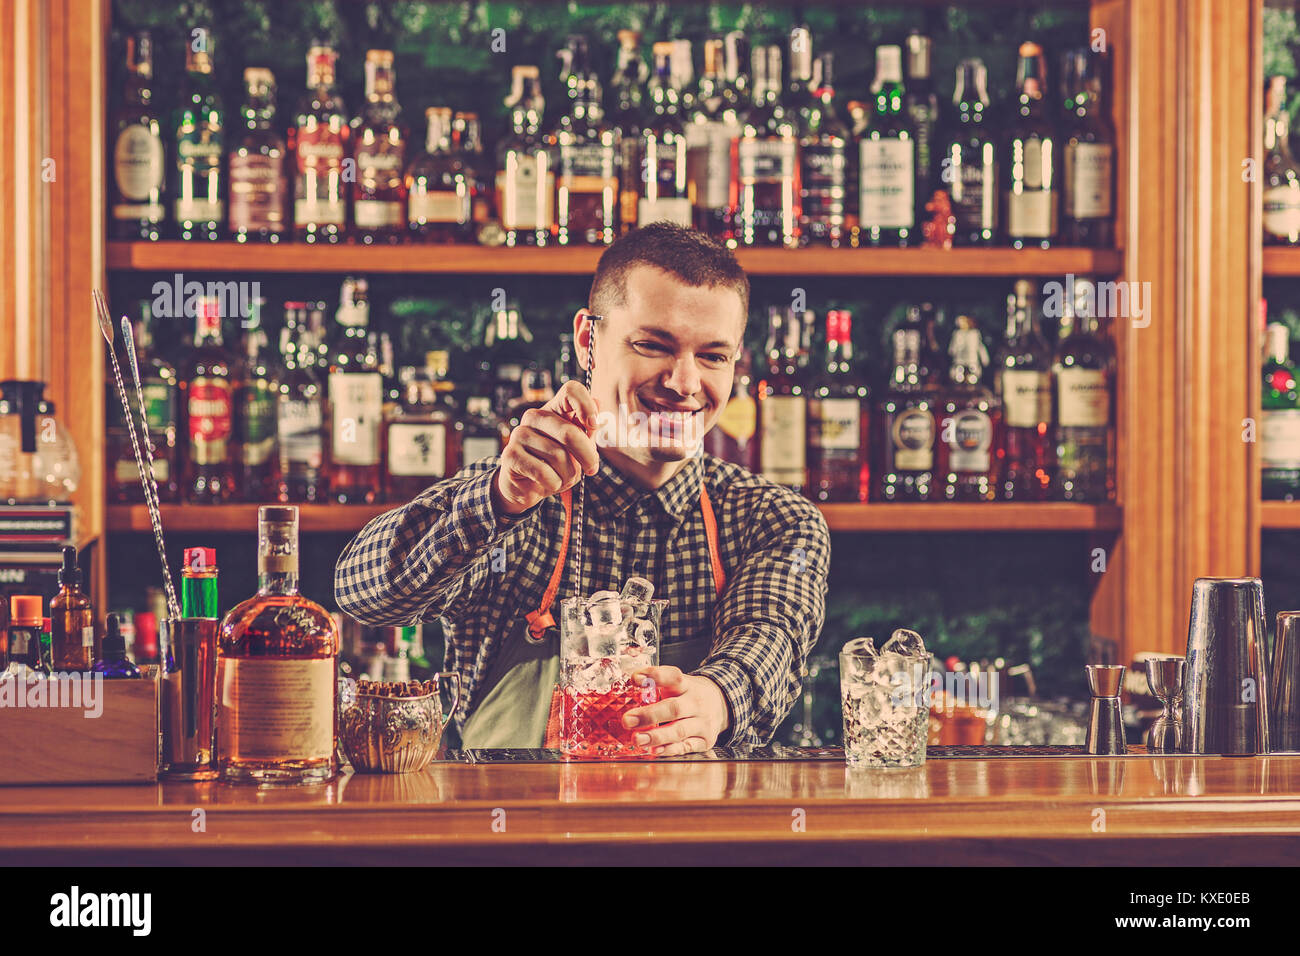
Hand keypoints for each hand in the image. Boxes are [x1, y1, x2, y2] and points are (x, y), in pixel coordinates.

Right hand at [492, 380, 600, 515]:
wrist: (528, 488)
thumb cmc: (555, 465)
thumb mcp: (576, 448)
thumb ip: (587, 428)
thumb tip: (598, 401)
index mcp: (553, 410)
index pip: (571, 390)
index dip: (586, 405)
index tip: (593, 425)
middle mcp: (534, 417)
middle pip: (569, 432)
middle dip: (587, 456)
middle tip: (591, 469)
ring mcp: (519, 434)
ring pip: (558, 456)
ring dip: (569, 474)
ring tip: (564, 478)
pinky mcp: (510, 455)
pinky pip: (544, 473)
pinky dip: (554, 484)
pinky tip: (549, 483)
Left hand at [622, 667, 730, 755]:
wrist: (721, 704)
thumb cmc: (689, 695)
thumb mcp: (678, 684)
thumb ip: (656, 686)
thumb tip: (626, 687)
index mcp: (687, 685)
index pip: (673, 677)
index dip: (654, 676)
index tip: (635, 679)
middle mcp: (696, 703)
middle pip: (674, 708)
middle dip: (649, 715)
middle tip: (627, 720)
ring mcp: (702, 723)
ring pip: (679, 731)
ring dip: (656, 736)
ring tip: (637, 739)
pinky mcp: (705, 740)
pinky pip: (686, 747)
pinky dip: (669, 749)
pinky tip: (654, 750)